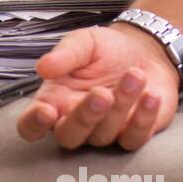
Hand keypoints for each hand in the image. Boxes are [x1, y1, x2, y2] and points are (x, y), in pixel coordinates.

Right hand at [16, 21, 181, 149]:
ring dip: (121, 106)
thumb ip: (65, 54)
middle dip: (85, 116)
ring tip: (135, 75)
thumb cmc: (106, 51)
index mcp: (54, 102)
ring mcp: (104, 131)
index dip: (34, 123)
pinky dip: (143, 119)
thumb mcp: (84, 42)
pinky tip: (151, 96)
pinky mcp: (133, 132)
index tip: (46, 111)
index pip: (31, 125)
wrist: (145, 49)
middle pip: (70, 136)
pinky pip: (134, 138)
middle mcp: (76, 123)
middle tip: (102, 93)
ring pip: (104, 135)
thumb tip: (44, 66)